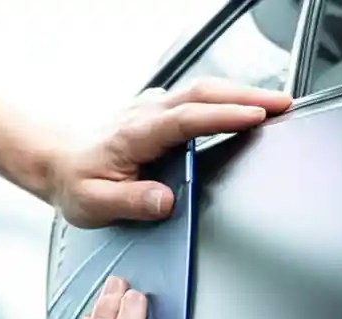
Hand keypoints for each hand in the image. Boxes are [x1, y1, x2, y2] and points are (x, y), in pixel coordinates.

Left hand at [47, 78, 291, 227]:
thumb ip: (131, 202)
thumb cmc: (77, 183)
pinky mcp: (158, 110)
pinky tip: (245, 105)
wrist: (57, 161)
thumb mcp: (94, 204)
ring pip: (202, 90)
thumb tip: (166, 201)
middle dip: (247, 96)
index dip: (222, 117)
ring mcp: (153, 108)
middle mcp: (146, 114)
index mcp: (135, 134)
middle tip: (284, 105)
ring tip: (277, 104)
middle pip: (202, 94)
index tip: (255, 117)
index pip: (185, 120)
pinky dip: (226, 97)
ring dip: (241, 93)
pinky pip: (196, 97)